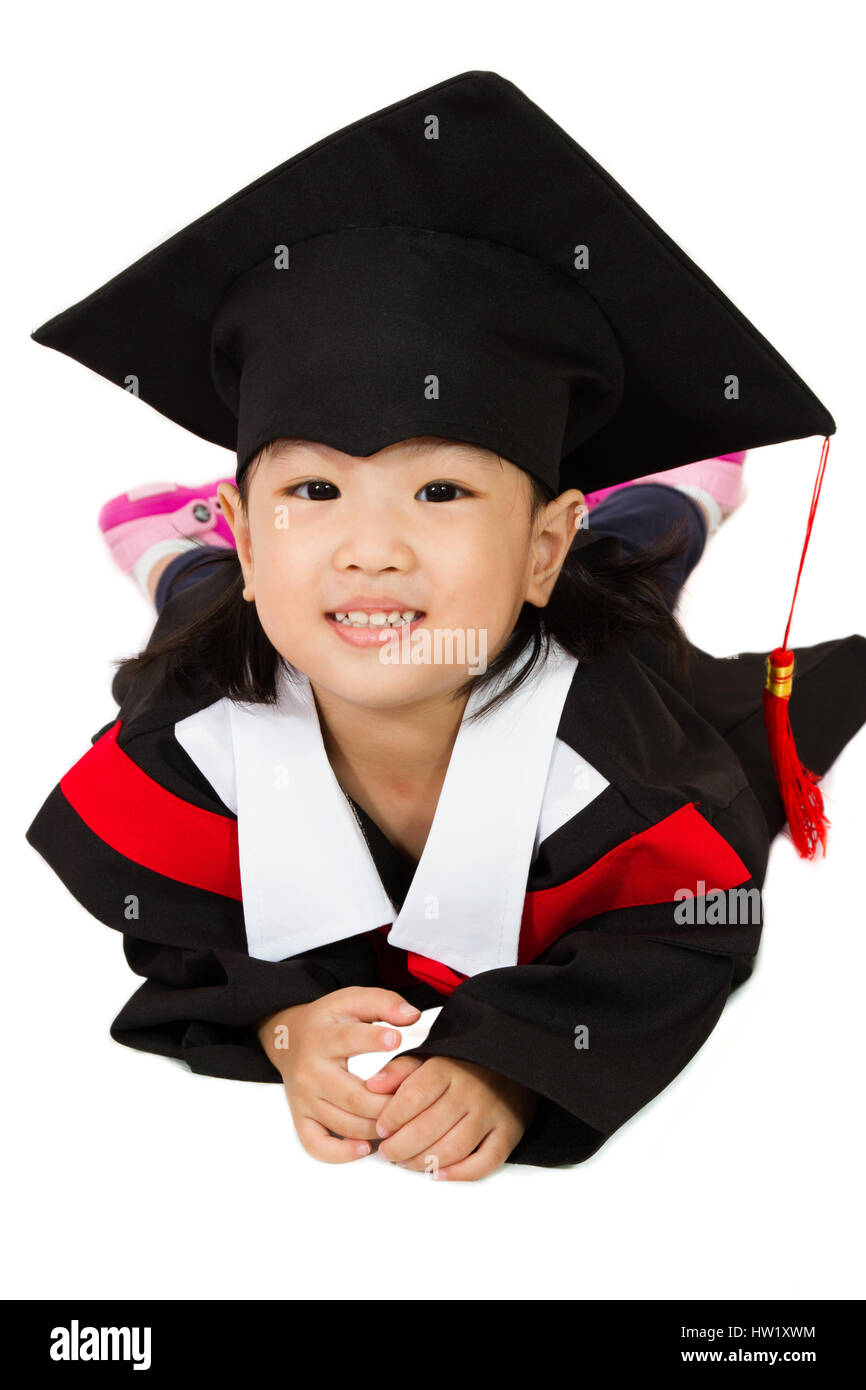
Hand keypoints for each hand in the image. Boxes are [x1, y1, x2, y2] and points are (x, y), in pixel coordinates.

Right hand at [256, 987, 420, 1163]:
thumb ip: (382, 1002)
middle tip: (413, 1102)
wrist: (288, 1039)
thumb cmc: (328, 1021)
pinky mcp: (301, 1119)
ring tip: (402, 1123)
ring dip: (376, 1127)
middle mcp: (310, 1071)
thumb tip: (412, 1016)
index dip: (373, 1039)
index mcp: (322, 1037)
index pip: (348, 1039)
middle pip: (353, 1095)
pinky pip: (317, 1145)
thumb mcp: (352, 1001)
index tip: (396, 1039)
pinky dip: (341, 1153)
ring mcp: (304, 1099)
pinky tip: (366, 1147)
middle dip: (388, 1102)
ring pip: (343, 1123)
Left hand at [366, 1055, 538, 1180]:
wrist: (512, 1059)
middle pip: (429, 1128)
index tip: (381, 1128)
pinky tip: (439, 1174)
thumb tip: (372, 1085)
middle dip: (400, 1146)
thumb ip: (400, 1070)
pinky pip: (486, 1162)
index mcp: (449, 1067)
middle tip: (387, 1153)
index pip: (414, 1096)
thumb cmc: (463, 1064)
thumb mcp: (430, 1056)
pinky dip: (460, 1173)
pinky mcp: (510, 1132)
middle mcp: (472, 1090)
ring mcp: (493, 1113)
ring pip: (453, 1149)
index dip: (392, 1118)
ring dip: (423, 1162)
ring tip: (406, 1162)